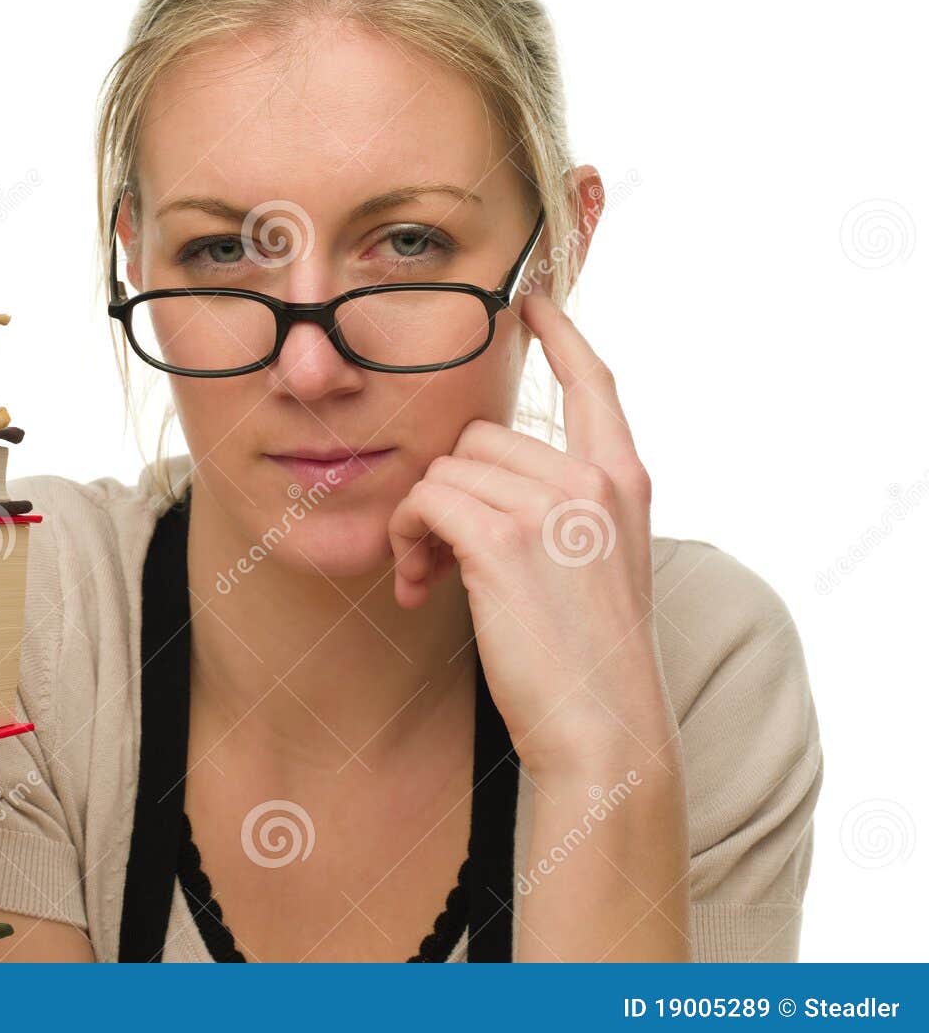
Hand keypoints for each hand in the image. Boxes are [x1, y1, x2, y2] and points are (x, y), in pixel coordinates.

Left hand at [387, 291, 674, 779]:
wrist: (604, 732)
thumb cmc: (589, 661)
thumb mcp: (598, 564)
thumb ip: (563, 507)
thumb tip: (481, 472)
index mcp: (624, 482)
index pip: (594, 382)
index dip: (558, 335)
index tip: (529, 301)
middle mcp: (594, 481)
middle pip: (481, 436)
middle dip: (447, 491)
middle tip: (439, 558)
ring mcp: (553, 505)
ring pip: (445, 468)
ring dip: (420, 522)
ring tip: (431, 580)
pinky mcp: (504, 537)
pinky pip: (424, 499)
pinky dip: (407, 539)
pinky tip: (419, 587)